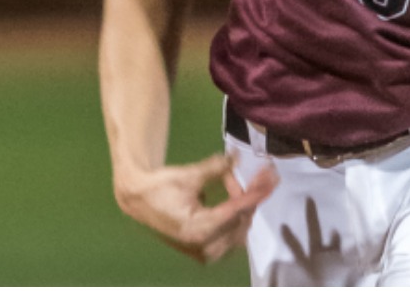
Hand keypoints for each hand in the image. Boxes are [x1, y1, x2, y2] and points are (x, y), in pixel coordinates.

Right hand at [115, 152, 278, 262]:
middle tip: (259, 174)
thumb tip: (237, 156)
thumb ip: (216, 167)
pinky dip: (236, 217)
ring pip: (239, 231)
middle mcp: (203, 246)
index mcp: (198, 229)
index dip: (255, 193)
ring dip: (244, 207)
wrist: (139, 200)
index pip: (236, 211)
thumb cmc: (161, 186)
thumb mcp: (189, 175)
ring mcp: (203, 252)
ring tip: (240, 183)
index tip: (270, 178)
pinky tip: (234, 196)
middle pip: (241, 222)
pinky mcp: (203, 250)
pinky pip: (230, 237)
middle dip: (251, 197)